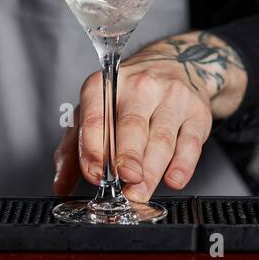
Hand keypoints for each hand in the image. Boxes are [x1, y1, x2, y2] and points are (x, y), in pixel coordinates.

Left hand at [52, 51, 215, 200]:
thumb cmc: (129, 97)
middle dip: (127, 158)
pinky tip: (173, 180)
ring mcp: (172, 97)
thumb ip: (74, 149)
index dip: (94, 149)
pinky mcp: (197, 112)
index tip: (94, 175)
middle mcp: (139, 86)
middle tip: (125, 184)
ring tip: (140, 193)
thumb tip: (60, 185)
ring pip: (161, 138)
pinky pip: (191, 142)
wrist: (177, 66)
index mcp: (106, 85)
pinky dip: (183, 165)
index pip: (96, 117)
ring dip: (151, 171)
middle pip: (131, 127)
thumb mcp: (95, 112)